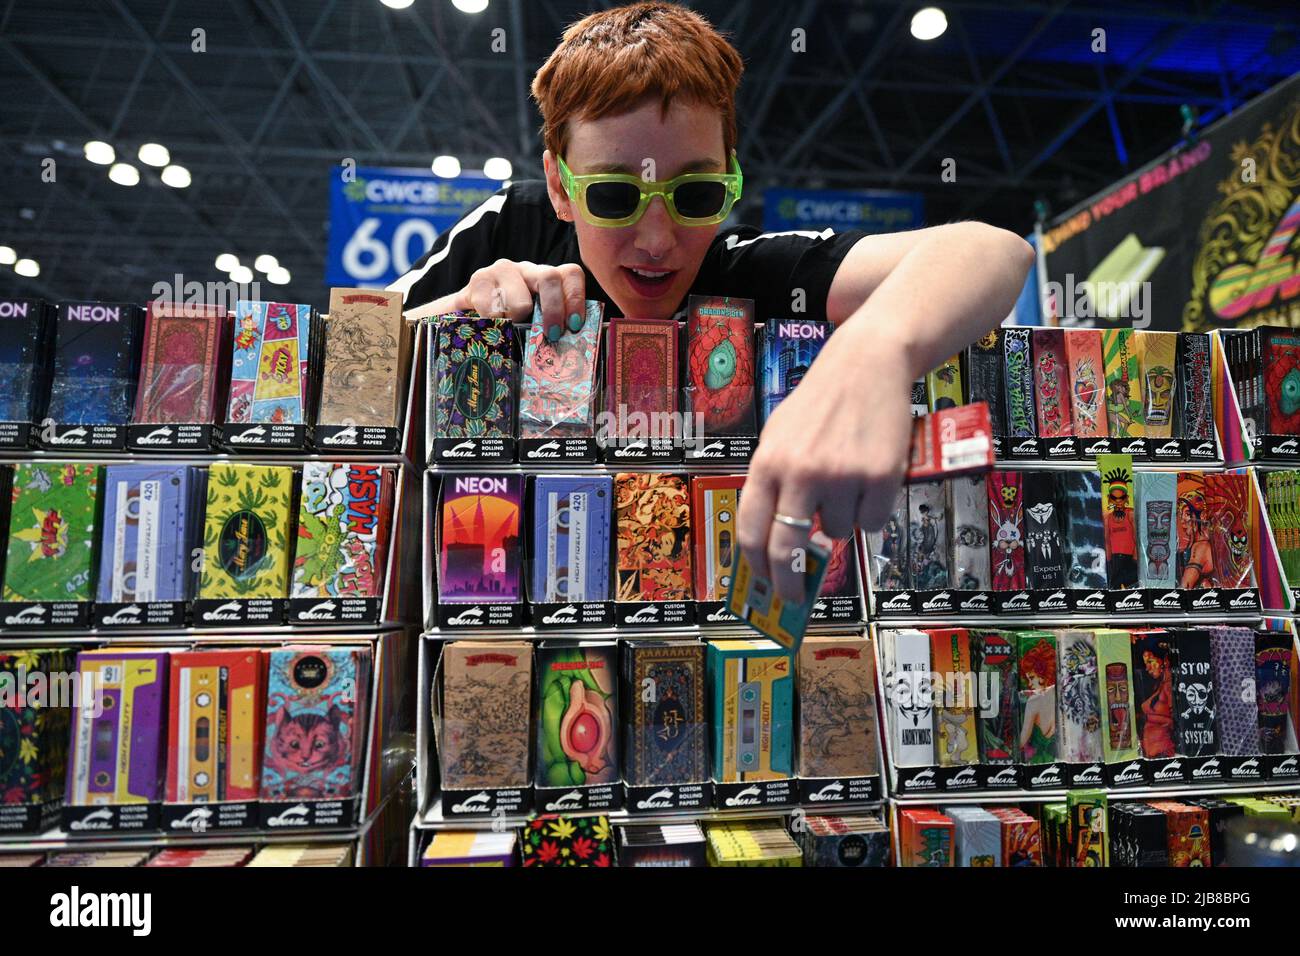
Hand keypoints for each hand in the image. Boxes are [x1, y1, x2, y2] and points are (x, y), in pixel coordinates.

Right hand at [417, 259, 587, 339]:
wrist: (464, 318)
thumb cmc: (507, 326)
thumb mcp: (532, 325)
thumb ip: (550, 330)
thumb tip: (570, 355)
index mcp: (546, 279)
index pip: (570, 274)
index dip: (575, 298)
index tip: (575, 325)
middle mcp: (527, 269)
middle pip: (549, 278)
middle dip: (553, 311)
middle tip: (551, 335)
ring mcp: (502, 271)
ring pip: (519, 299)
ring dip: (517, 321)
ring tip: (509, 329)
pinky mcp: (478, 280)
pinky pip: (491, 306)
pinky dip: (493, 322)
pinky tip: (490, 324)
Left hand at [738, 326, 913, 602]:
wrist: (867, 365)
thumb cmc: (821, 402)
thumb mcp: (779, 437)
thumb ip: (773, 485)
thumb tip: (773, 545)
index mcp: (768, 463)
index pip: (751, 532)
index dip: (756, 567)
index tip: (763, 584)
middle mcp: (801, 473)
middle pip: (788, 549)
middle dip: (791, 581)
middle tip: (796, 595)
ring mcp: (842, 477)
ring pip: (839, 533)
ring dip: (842, 521)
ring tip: (846, 483)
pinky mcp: (880, 477)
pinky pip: (872, 522)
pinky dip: (872, 512)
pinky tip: (870, 479)